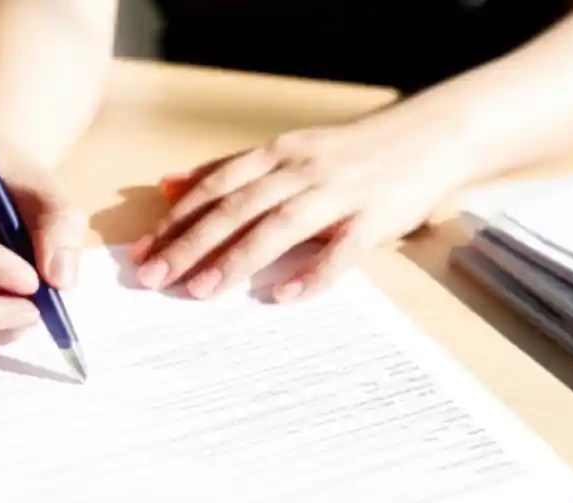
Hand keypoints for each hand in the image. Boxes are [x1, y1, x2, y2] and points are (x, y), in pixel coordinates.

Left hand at [133, 109, 464, 301]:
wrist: (431, 135)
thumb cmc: (352, 152)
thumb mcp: (288, 152)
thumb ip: (232, 172)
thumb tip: (170, 186)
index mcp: (277, 153)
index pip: (215, 188)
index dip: (176, 221)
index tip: (141, 252)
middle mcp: (301, 169)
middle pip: (235, 209)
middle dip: (190, 244)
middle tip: (154, 278)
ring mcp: (339, 192)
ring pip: (278, 226)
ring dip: (236, 260)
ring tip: (201, 291)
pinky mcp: (375, 217)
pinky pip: (341, 249)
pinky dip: (313, 273)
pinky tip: (284, 297)